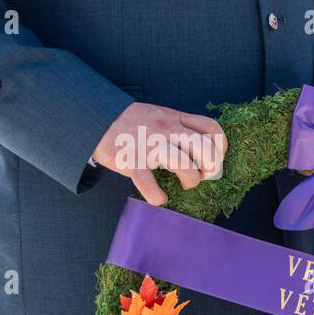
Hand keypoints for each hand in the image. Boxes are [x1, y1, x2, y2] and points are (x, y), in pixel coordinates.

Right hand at [92, 102, 226, 205]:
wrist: (93, 119)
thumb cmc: (132, 124)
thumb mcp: (159, 115)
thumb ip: (180, 127)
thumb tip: (204, 150)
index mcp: (175, 118)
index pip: (211, 127)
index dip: (221, 146)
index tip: (216, 158)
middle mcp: (165, 129)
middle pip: (204, 148)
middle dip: (211, 167)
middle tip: (204, 175)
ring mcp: (149, 145)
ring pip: (184, 165)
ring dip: (191, 180)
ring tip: (184, 184)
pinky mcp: (131, 161)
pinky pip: (149, 184)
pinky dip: (157, 197)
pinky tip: (159, 199)